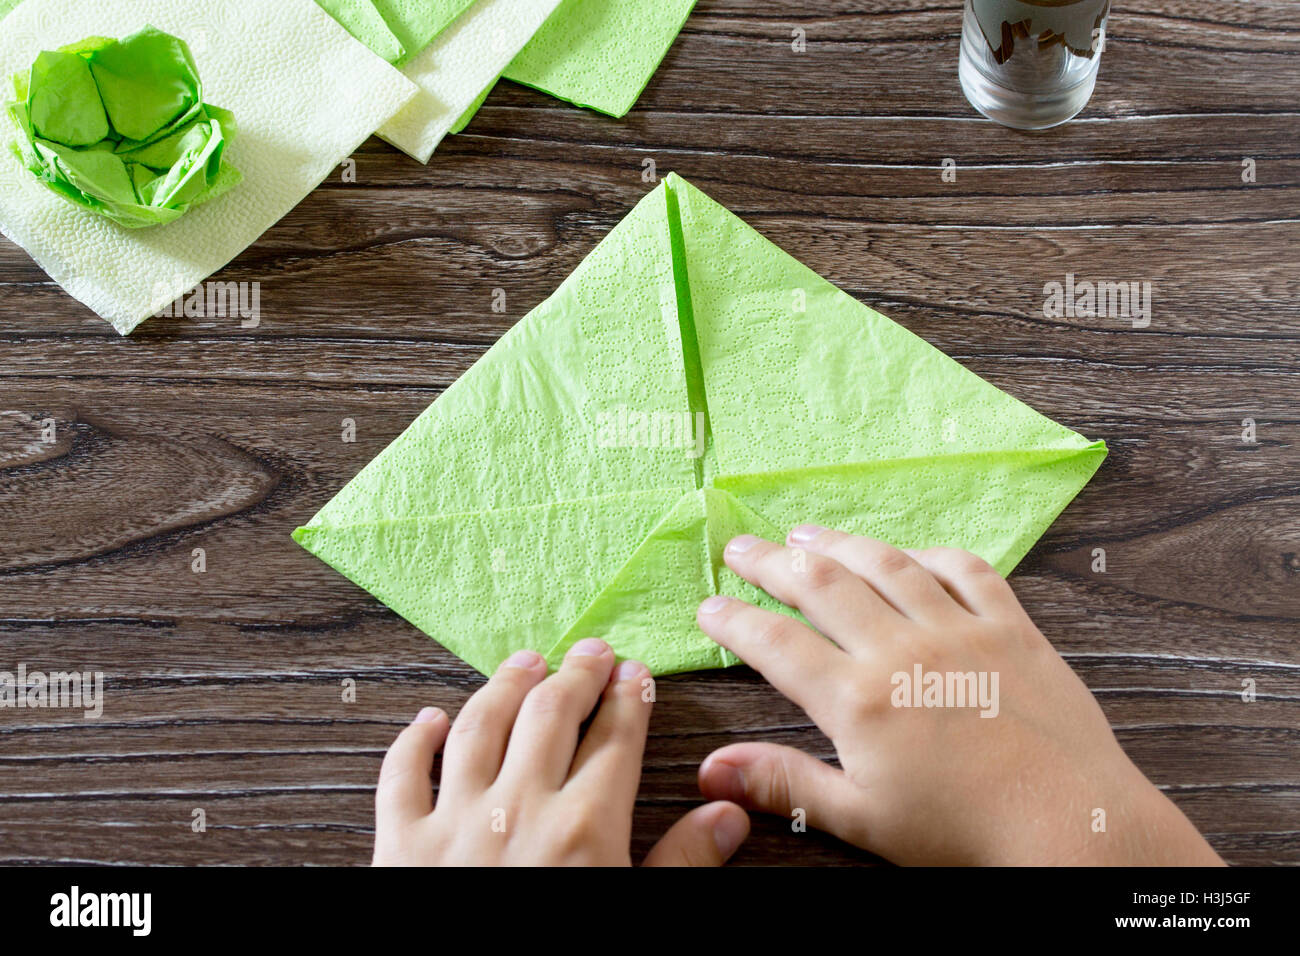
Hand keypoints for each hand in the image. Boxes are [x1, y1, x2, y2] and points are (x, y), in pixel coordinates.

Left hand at [372, 638, 749, 865]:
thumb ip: (681, 867)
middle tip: (591, 651)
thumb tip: (727, 815)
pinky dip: (412, 741)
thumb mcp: (637, 918)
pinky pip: (400, 776)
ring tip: (525, 662)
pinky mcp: (398, 846)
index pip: (614, 740)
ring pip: (479, 727)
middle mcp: (518, 809)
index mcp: (584, 828)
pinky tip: (428, 718)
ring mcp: (452, 823)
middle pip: (550, 717)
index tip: (636, 673)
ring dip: (504, 686)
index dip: (628, 699)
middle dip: (575, 676)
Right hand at [695, 527, 1223, 865]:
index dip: (735, 621)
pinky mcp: (1011, 627)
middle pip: (822, 587)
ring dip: (839, 544)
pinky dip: (931, 555)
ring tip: (806, 532)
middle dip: (772, 563)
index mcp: (860, 700)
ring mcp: (960, 630)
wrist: (1069, 825)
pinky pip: (966, 570)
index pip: (777, 645)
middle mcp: (903, 650)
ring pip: (886, 567)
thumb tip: (712, 770)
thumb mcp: (862, 819)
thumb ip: (786, 784)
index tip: (708, 606)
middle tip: (740, 546)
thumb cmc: (964, 833)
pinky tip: (910, 554)